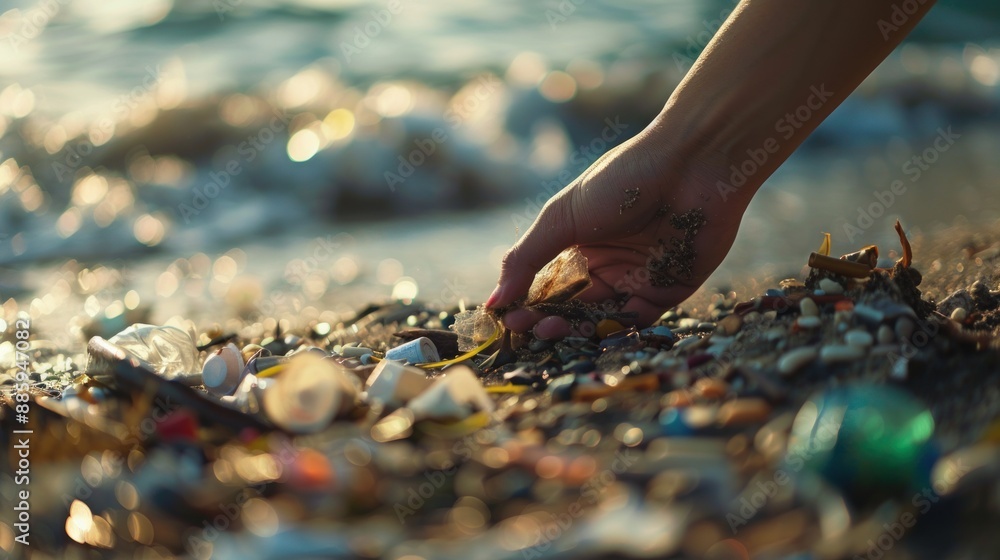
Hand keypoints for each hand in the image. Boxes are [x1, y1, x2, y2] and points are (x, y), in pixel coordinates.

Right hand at [487, 122, 750, 338]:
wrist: (690, 164)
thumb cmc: (621, 179)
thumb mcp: (563, 217)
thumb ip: (526, 259)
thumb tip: (493, 301)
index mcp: (578, 246)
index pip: (546, 287)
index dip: (526, 306)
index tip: (506, 319)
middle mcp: (607, 265)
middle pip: (572, 308)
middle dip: (548, 322)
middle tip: (530, 330)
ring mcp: (637, 279)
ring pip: (602, 319)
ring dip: (577, 330)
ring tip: (555, 331)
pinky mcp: (669, 290)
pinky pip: (639, 320)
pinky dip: (616, 330)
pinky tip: (593, 333)